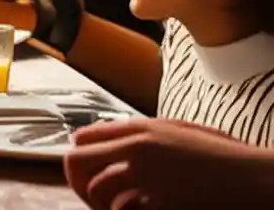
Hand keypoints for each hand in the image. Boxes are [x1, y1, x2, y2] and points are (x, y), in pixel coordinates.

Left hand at [64, 118, 273, 208]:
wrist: (259, 181)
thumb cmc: (227, 160)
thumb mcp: (182, 134)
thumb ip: (145, 135)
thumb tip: (113, 142)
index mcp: (143, 130)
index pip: (83, 138)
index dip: (80, 158)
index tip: (88, 173)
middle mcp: (139, 149)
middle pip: (76, 162)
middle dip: (79, 183)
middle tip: (94, 199)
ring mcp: (148, 176)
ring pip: (96, 190)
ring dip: (103, 205)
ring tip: (120, 209)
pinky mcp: (160, 203)